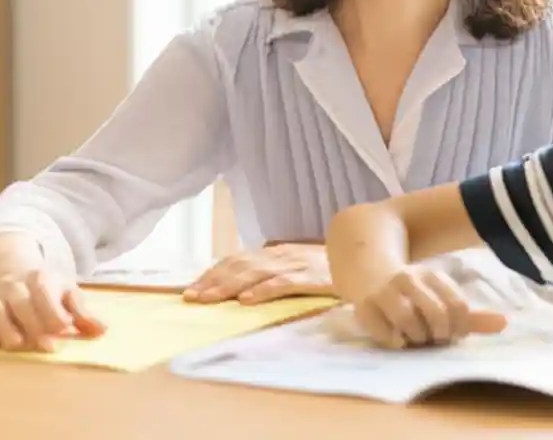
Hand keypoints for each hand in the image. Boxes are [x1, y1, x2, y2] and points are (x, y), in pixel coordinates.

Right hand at [0, 233, 105, 351]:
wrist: (6, 268)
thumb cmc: (44, 288)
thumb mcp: (65, 292)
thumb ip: (82, 313)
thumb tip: (102, 330)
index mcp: (39, 278)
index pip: (45, 295)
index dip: (55, 314)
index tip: (65, 330)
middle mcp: (14, 286)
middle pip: (21, 305)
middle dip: (34, 327)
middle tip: (48, 347)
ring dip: (8, 332)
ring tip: (21, 345)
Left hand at [183, 243, 334, 304]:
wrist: (362, 256)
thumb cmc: (326, 266)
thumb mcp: (295, 264)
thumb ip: (271, 270)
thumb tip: (243, 285)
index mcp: (273, 253)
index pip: (235, 260)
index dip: (212, 274)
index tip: (190, 289)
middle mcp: (279, 255)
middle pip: (239, 266)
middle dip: (212, 281)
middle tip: (190, 297)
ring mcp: (294, 265)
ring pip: (255, 273)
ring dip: (229, 286)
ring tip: (209, 298)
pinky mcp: (311, 277)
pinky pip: (284, 283)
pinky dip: (264, 290)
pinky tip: (248, 300)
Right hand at [354, 266, 507, 348]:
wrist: (367, 268)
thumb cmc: (411, 293)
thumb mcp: (440, 298)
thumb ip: (470, 316)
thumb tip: (505, 324)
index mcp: (433, 276)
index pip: (458, 306)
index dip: (459, 328)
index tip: (452, 334)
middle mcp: (409, 279)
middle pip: (436, 313)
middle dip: (439, 333)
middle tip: (434, 339)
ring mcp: (385, 291)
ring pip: (408, 319)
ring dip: (416, 338)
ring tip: (415, 339)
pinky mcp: (365, 305)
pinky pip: (383, 331)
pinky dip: (393, 341)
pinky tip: (397, 340)